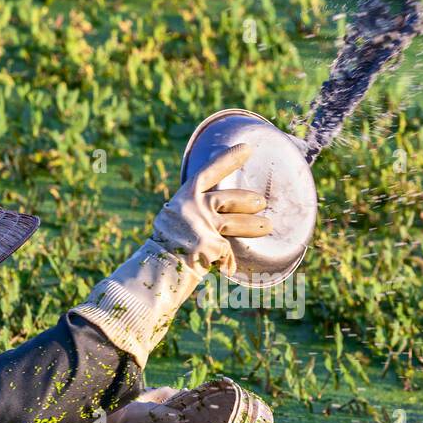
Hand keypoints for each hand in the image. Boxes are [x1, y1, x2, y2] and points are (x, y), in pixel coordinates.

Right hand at [70, 144, 273, 366]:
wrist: (153, 273)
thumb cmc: (163, 251)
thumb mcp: (174, 223)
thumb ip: (193, 214)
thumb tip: (218, 215)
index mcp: (183, 198)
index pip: (208, 171)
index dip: (228, 159)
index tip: (247, 148)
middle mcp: (193, 207)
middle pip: (228, 199)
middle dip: (248, 200)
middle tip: (263, 201)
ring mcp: (202, 225)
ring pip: (235, 223)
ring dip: (254, 225)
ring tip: (268, 226)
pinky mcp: (210, 244)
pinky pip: (227, 253)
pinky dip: (228, 264)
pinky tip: (227, 270)